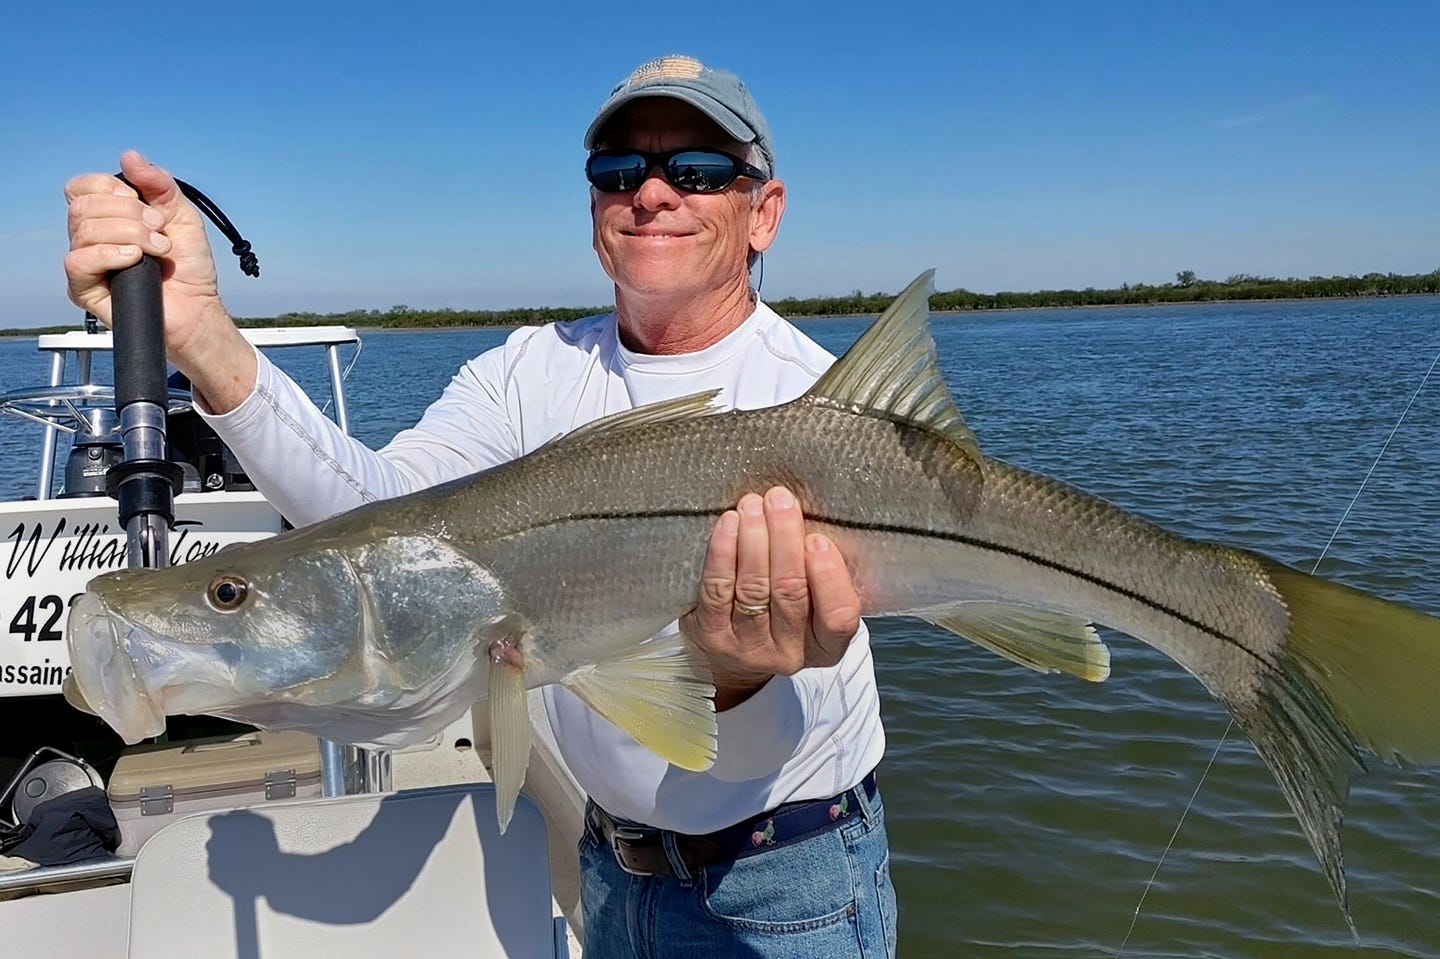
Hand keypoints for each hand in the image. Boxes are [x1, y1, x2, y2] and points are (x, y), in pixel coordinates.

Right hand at [64, 151, 254, 411]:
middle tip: (159, 232)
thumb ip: (158, 184)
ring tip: (159, 250)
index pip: (82, 187)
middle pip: (83, 207)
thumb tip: (130, 156)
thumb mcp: (181, 215)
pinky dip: (110, 254)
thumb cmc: (188, 266)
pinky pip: (78, 261)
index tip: (144, 204)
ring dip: (130, 235)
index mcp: (106, 216)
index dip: (110, 188)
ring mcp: (86, 262)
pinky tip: (135, 260)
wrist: (198, 307)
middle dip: (129, 215)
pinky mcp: (84, 289)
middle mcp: (90, 237)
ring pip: (83, 230)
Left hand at [682, 486, 861, 710]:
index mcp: (826, 646)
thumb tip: (811, 516)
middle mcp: (790, 653)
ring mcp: (748, 647)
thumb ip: (820, 573)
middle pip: (790, 592)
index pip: (838, 616)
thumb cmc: (785, 614)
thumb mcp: (815, 604)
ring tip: (752, 505)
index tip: (816, 538)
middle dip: (784, 539)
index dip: (828, 576)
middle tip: (780, 500)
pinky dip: (723, 552)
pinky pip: (718, 589)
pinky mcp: (713, 635)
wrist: (736, 655)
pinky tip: (729, 524)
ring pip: (753, 587)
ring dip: (753, 539)